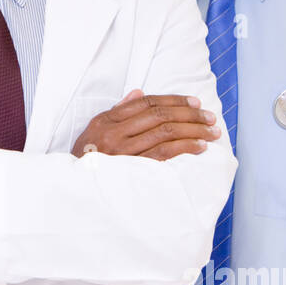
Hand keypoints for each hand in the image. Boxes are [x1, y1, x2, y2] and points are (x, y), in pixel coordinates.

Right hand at [71, 89, 220, 159]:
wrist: (74, 191)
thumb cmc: (86, 161)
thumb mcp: (94, 131)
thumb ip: (118, 112)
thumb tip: (139, 93)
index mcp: (106, 121)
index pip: (146, 103)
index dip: (174, 100)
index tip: (195, 102)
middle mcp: (114, 133)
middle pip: (159, 115)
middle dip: (190, 113)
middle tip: (210, 117)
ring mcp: (123, 152)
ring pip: (165, 132)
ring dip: (193, 130)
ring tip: (211, 132)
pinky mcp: (133, 170)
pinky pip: (164, 154)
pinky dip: (185, 147)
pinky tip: (200, 147)